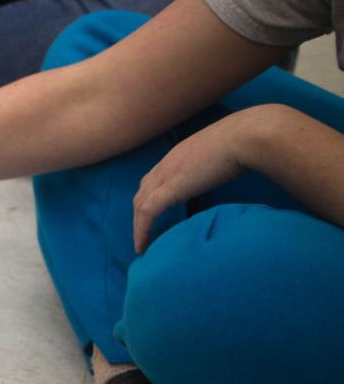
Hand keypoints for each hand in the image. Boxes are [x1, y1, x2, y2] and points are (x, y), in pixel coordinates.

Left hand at [132, 106, 271, 252]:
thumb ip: (216, 163)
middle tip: (142, 233)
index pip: (155, 177)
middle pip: (142, 192)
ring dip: (137, 225)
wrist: (246, 137)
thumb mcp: (223, 153)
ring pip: (140, 203)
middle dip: (138, 213)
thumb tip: (227, 172)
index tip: (152, 214)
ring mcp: (166, 174)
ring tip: (141, 245)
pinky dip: (141, 230)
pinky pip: (147, 212)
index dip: (150, 196)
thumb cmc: (245, 142)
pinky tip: (142, 246)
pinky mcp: (171, 188)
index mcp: (179, 153)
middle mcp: (167, 163)